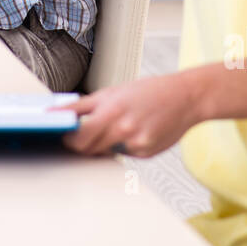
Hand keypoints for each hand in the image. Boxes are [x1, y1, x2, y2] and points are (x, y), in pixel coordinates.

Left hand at [62, 72, 206, 156]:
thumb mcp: (113, 91)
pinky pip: (124, 154)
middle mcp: (122, 128)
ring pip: (105, 151)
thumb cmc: (148, 91)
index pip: (78, 135)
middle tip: (78, 137)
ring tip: (114, 127)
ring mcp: (135, 143)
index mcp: (111, 110)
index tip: (60, 136)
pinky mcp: (145, 152)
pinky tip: (136, 130)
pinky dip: (123, 145)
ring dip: (101, 144)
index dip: (66, 138)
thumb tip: (61, 113)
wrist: (185, 97)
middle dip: (79, 144)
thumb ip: (85, 105)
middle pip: (88, 148)